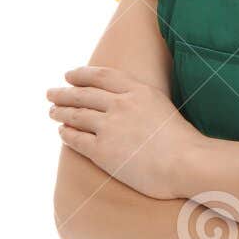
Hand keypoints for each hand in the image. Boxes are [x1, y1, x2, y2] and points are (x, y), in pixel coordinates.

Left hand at [46, 65, 202, 199]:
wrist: (187, 163)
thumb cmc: (184, 141)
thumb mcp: (164, 107)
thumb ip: (143, 101)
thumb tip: (130, 103)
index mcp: (138, 91)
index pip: (101, 76)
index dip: (82, 74)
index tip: (70, 75)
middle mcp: (121, 104)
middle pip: (83, 94)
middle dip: (64, 92)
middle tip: (52, 93)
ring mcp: (110, 127)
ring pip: (76, 114)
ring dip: (60, 112)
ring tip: (52, 111)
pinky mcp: (103, 150)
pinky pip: (77, 139)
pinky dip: (66, 133)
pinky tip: (62, 132)